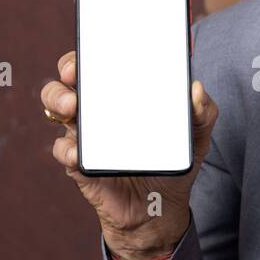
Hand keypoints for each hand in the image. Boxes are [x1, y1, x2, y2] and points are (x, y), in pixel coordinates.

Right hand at [43, 50, 219, 256]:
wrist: (158, 211)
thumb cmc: (171, 165)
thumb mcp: (195, 137)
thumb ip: (203, 112)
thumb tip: (196, 89)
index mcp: (120, 95)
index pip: (99, 64)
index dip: (90, 51)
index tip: (92, 48)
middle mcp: (97, 110)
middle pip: (69, 79)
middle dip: (67, 69)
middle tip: (75, 74)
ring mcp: (85, 135)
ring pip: (55, 108)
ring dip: (58, 100)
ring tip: (72, 107)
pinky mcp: (80, 164)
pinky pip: (63, 150)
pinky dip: (67, 148)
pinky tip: (78, 151)